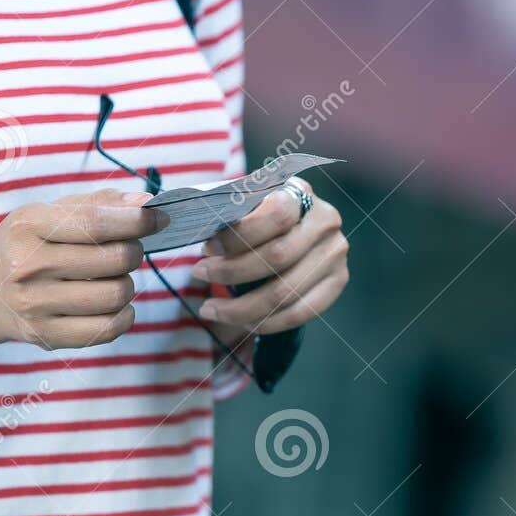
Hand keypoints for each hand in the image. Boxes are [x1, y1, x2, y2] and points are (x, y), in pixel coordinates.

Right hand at [0, 188, 165, 350]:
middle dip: (133, 251)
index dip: (137, 220)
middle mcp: (29, 266)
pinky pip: (108, 329)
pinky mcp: (46, 336)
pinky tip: (115, 304)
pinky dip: (124, 315)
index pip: (95, 222)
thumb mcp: (46, 213)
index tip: (159, 217)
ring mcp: (36, 305)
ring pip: (116, 295)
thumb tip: (145, 202)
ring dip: (128, 283)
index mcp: (29, 226)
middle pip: (114, 259)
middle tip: (126, 249)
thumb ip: (97, 204)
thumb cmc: (23, 246)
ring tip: (113, 277)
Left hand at [191, 179, 348, 336]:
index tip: (206, 248)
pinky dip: (265, 323)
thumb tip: (177, 220)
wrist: (293, 232)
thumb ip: (222, 212)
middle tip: (199, 276)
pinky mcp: (338, 281)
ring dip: (241, 307)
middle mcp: (326, 220)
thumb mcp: (242, 205)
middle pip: (277, 256)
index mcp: (300, 192)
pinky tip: (240, 322)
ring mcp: (336, 253)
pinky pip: (300, 313)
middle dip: (232, 272)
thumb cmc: (255, 218)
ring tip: (211, 310)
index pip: (276, 215)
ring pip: (285, 291)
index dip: (238, 236)